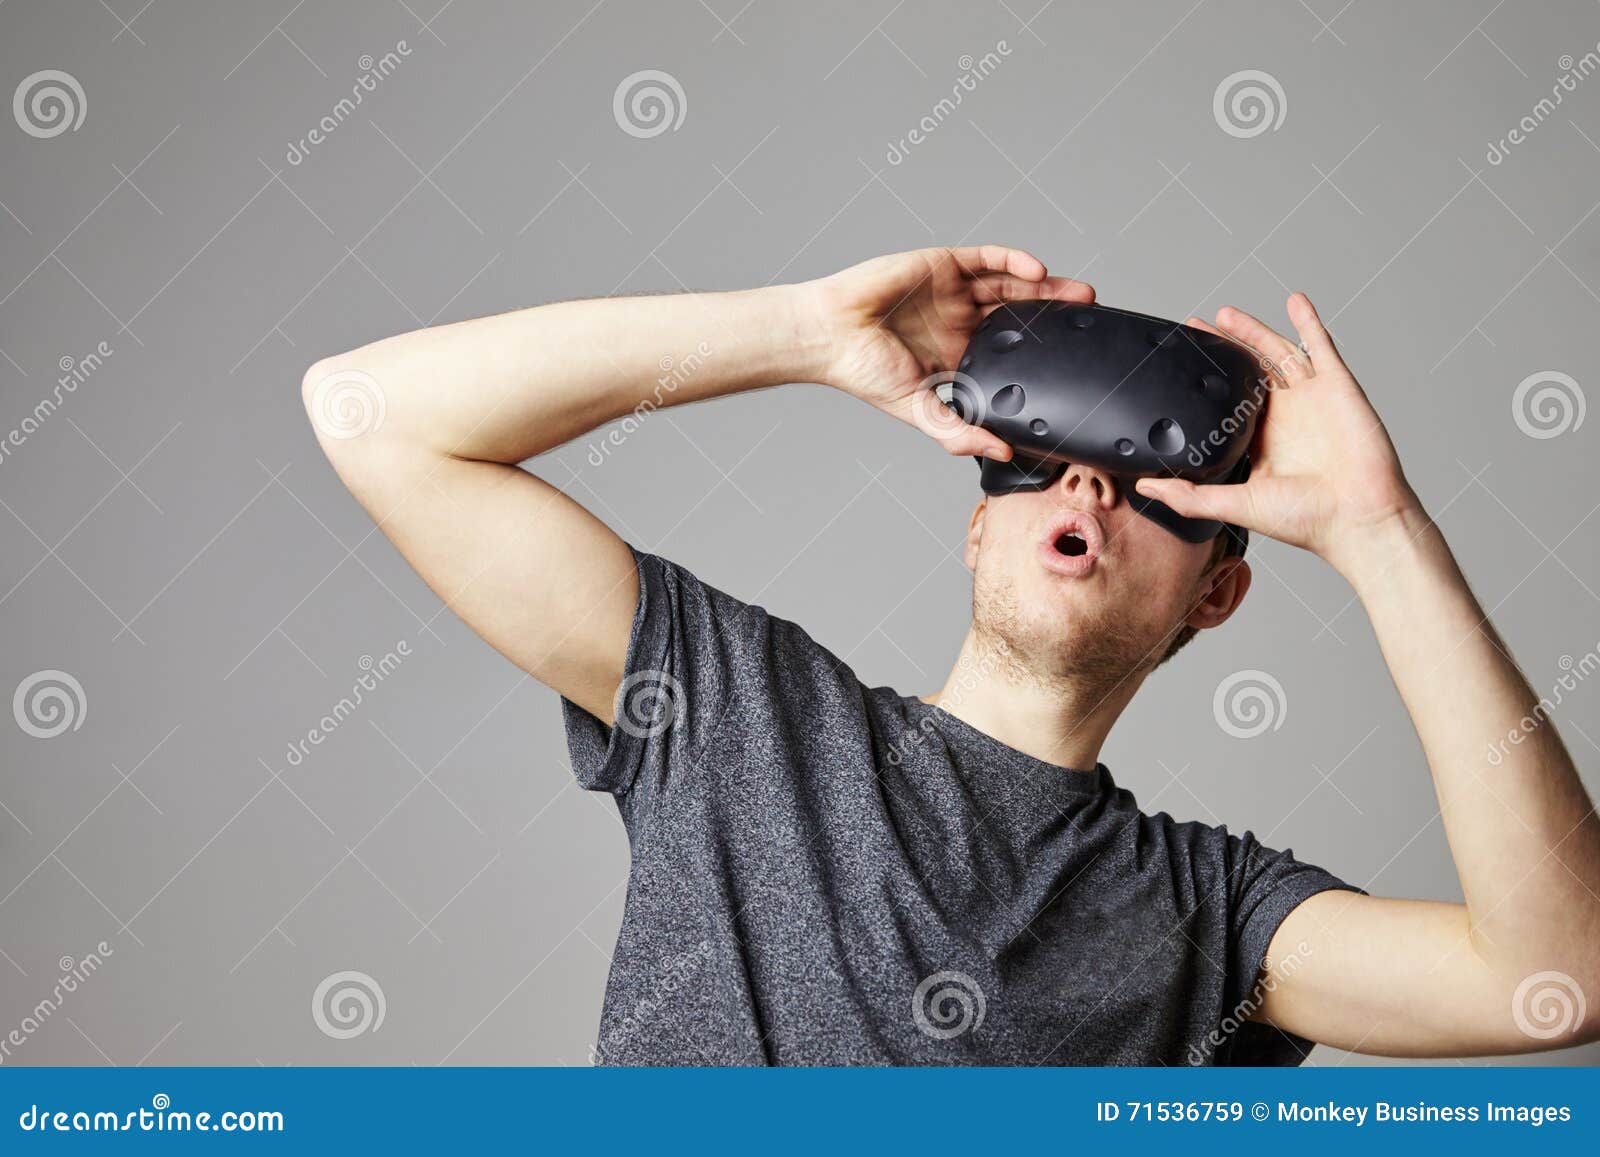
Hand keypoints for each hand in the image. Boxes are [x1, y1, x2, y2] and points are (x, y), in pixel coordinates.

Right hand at [805, 246, 1093, 458]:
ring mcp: (952, 290)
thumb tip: (1003, 452)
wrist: (829, 334)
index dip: (1043, 354)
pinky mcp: (943, 264)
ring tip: (1079, 295)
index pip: (1011, 352)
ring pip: (1011, 284)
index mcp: (956, 355)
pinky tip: (1037, 271)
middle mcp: (959, 320)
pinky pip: (988, 257)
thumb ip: (959, 433)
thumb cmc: (863, 371)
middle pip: (1020, 314)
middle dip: (1056, 316)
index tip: (1075, 363)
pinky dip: (1015, 261)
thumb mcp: (919, 411)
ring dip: (1046, 287)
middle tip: (1091, 322)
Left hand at [1134, 294, 1421, 569]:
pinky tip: (1295, 300)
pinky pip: (1321, 346)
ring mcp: (1311, 399)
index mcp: (1260, 440)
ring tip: (1225, 314)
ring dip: (1253, 331)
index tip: (1179, 364)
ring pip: (1277, 353)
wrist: (1357, 517)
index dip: (1206, 382)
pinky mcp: (1337, 387)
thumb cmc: (1305, 519)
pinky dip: (1308, 322)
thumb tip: (1143, 487)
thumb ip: (1188, 496)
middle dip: (1222, 349)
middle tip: (1194, 328)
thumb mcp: (1235, 505)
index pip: (1226, 401)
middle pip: (1248, 371)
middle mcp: (1285, 416)